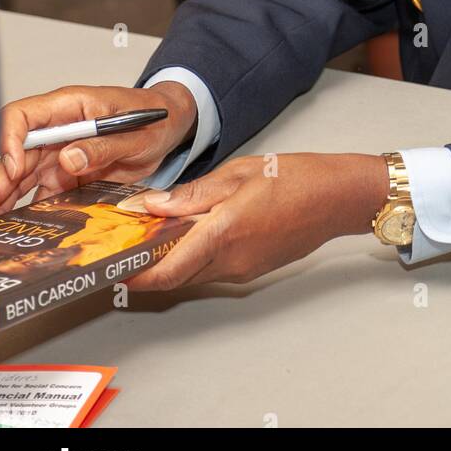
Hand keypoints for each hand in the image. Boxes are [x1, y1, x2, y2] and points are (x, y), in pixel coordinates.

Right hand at [0, 82, 197, 214]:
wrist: (171, 128)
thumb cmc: (154, 118)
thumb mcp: (136, 133)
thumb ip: (103, 146)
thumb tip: (69, 159)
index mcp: (70, 106)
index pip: (22, 116)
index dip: (11, 140)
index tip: (14, 167)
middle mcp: (58, 130)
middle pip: (16, 154)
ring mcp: (61, 153)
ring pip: (23, 178)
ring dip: (7, 202)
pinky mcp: (70, 175)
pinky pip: (45, 194)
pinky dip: (32, 213)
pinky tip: (25, 233)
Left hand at [123, 153, 389, 288]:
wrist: (337, 198)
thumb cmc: (295, 178)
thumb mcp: (238, 173)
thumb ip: (192, 194)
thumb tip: (152, 206)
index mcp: (223, 234)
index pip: (166, 271)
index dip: (135, 275)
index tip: (114, 267)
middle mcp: (231, 262)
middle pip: (176, 277)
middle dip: (149, 265)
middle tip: (130, 243)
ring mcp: (243, 270)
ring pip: (194, 274)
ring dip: (173, 260)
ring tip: (160, 231)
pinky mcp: (253, 270)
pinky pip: (214, 269)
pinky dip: (196, 256)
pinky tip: (196, 231)